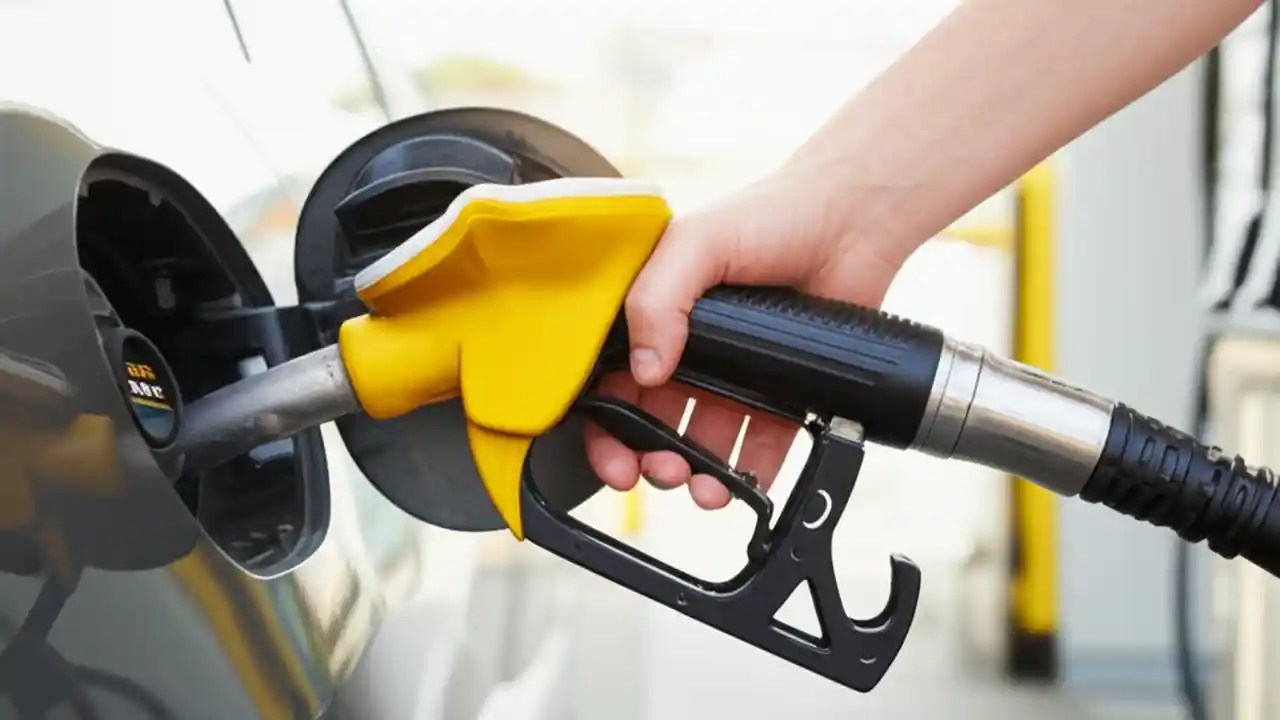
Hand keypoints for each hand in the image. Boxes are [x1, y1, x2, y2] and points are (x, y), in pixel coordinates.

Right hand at [584, 162, 919, 508]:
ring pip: (702, 445)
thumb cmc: (770, 216)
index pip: (610, 383)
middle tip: (663, 471)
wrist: (851, 221)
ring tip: (707, 488)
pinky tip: (748, 483)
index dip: (604, 428)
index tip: (614, 461)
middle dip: (649, 460)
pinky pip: (761, 446)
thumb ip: (656, 300)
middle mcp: (688, 351)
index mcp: (654, 317)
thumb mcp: (695, 244)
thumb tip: (644, 371)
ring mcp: (734, 376)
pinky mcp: (781, 393)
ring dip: (698, 477)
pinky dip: (751, 474)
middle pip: (651, 426)